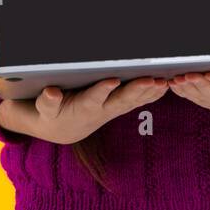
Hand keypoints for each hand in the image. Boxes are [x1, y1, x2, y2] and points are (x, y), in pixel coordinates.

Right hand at [24, 76, 169, 144]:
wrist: (63, 129)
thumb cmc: (51, 115)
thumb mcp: (44, 110)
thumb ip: (48, 101)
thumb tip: (52, 92)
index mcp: (83, 108)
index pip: (94, 99)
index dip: (102, 90)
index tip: (112, 80)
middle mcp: (101, 110)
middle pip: (120, 100)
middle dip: (136, 90)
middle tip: (151, 80)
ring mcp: (112, 110)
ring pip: (133, 101)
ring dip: (149, 93)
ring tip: (164, 82)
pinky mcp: (118, 108)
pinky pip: (137, 102)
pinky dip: (151, 95)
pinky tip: (164, 86)